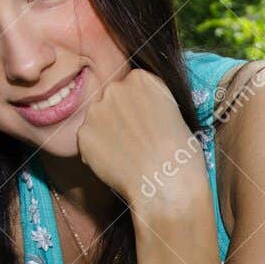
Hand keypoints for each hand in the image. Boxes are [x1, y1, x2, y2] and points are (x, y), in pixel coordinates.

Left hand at [74, 67, 206, 206]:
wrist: (167, 184)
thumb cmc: (180, 154)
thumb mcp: (175, 114)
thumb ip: (149, 104)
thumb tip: (135, 114)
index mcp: (142, 78)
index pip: (131, 88)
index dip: (139, 109)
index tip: (147, 125)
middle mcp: (115, 87)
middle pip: (111, 101)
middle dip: (119, 118)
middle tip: (135, 143)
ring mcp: (96, 110)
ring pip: (97, 121)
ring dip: (107, 135)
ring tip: (128, 156)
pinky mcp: (84, 134)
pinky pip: (88, 142)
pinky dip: (97, 153)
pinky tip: (116, 165)